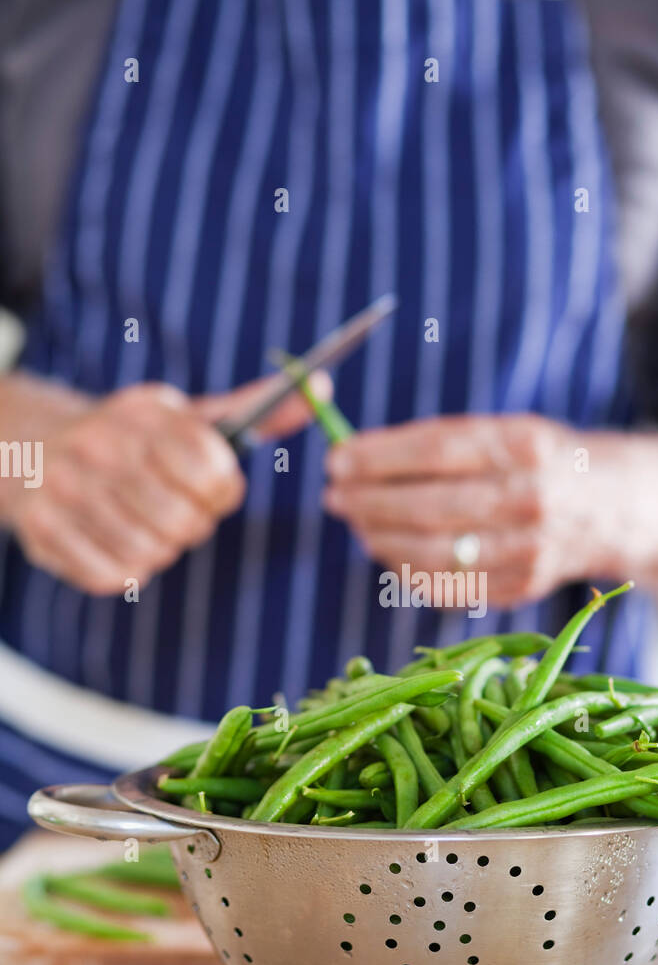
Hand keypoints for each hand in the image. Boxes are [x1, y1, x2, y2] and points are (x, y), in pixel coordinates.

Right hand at [6, 372, 328, 594]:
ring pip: (150, 554)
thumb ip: (257, 409)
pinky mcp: (42, 532)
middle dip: (192, 525)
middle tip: (178, 512)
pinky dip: (125, 570)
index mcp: (143, 414)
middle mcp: (99, 446)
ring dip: (160, 550)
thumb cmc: (132, 438)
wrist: (30, 445)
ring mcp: (64, 489)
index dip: (222, 491)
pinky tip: (116, 542)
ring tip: (146, 525)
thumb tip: (321, 387)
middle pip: (184, 521)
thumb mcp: (188, 415)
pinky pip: (111, 577)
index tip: (210, 486)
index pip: (211, 471)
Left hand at [322, 405, 657, 601]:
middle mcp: (533, 497)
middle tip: (334, 495)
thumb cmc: (554, 460)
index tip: (337, 458)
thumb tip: (360, 457)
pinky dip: (411, 572)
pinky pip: (453, 586)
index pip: (437, 450)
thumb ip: (446, 443)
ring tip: (355, 522)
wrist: (632, 506)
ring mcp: (532, 549)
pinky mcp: (527, 586)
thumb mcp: (514, 430)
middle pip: (430, 505)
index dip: (379, 457)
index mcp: (528, 444)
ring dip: (382, 539)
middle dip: (369, 501)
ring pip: (436, 551)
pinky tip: (388, 554)